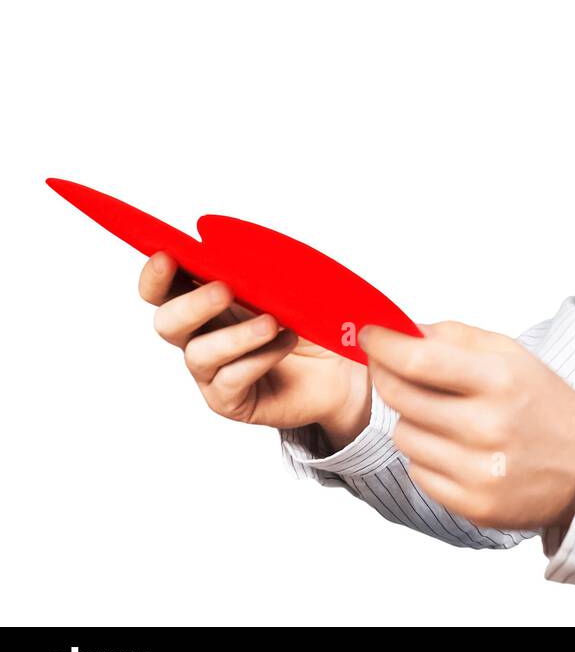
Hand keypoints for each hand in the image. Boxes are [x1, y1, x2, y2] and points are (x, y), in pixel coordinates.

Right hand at [140, 251, 370, 444]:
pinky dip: (260, 358)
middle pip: (167, 322)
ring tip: (271, 323)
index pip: (165, 287)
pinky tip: (286, 342)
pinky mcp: (230, 400)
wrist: (341, 366)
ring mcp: (212, 372)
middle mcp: (201, 336)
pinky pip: (231, 380)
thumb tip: (246, 251)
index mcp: (206, 300)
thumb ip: (267, 270)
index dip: (156, 274)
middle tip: (224, 289)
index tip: (165, 256)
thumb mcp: (294, 287)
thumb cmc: (311, 321)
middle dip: (191, 304)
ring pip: (199, 354)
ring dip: (234, 335)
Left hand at [359, 320, 574, 531]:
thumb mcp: (511, 355)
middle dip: (388, 376)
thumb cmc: (542, 403)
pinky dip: (426, 457)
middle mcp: (488, 425)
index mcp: (500, 379)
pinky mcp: (471, 504)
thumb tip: (399, 329)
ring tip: (443, 416)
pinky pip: (417, 472)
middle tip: (393, 368)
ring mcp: (478, 469)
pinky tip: (454, 448)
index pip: (418, 359)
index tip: (368, 335)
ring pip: (403, 436)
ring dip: (412, 420)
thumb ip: (454, 336)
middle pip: (400, 397)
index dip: (383, 345)